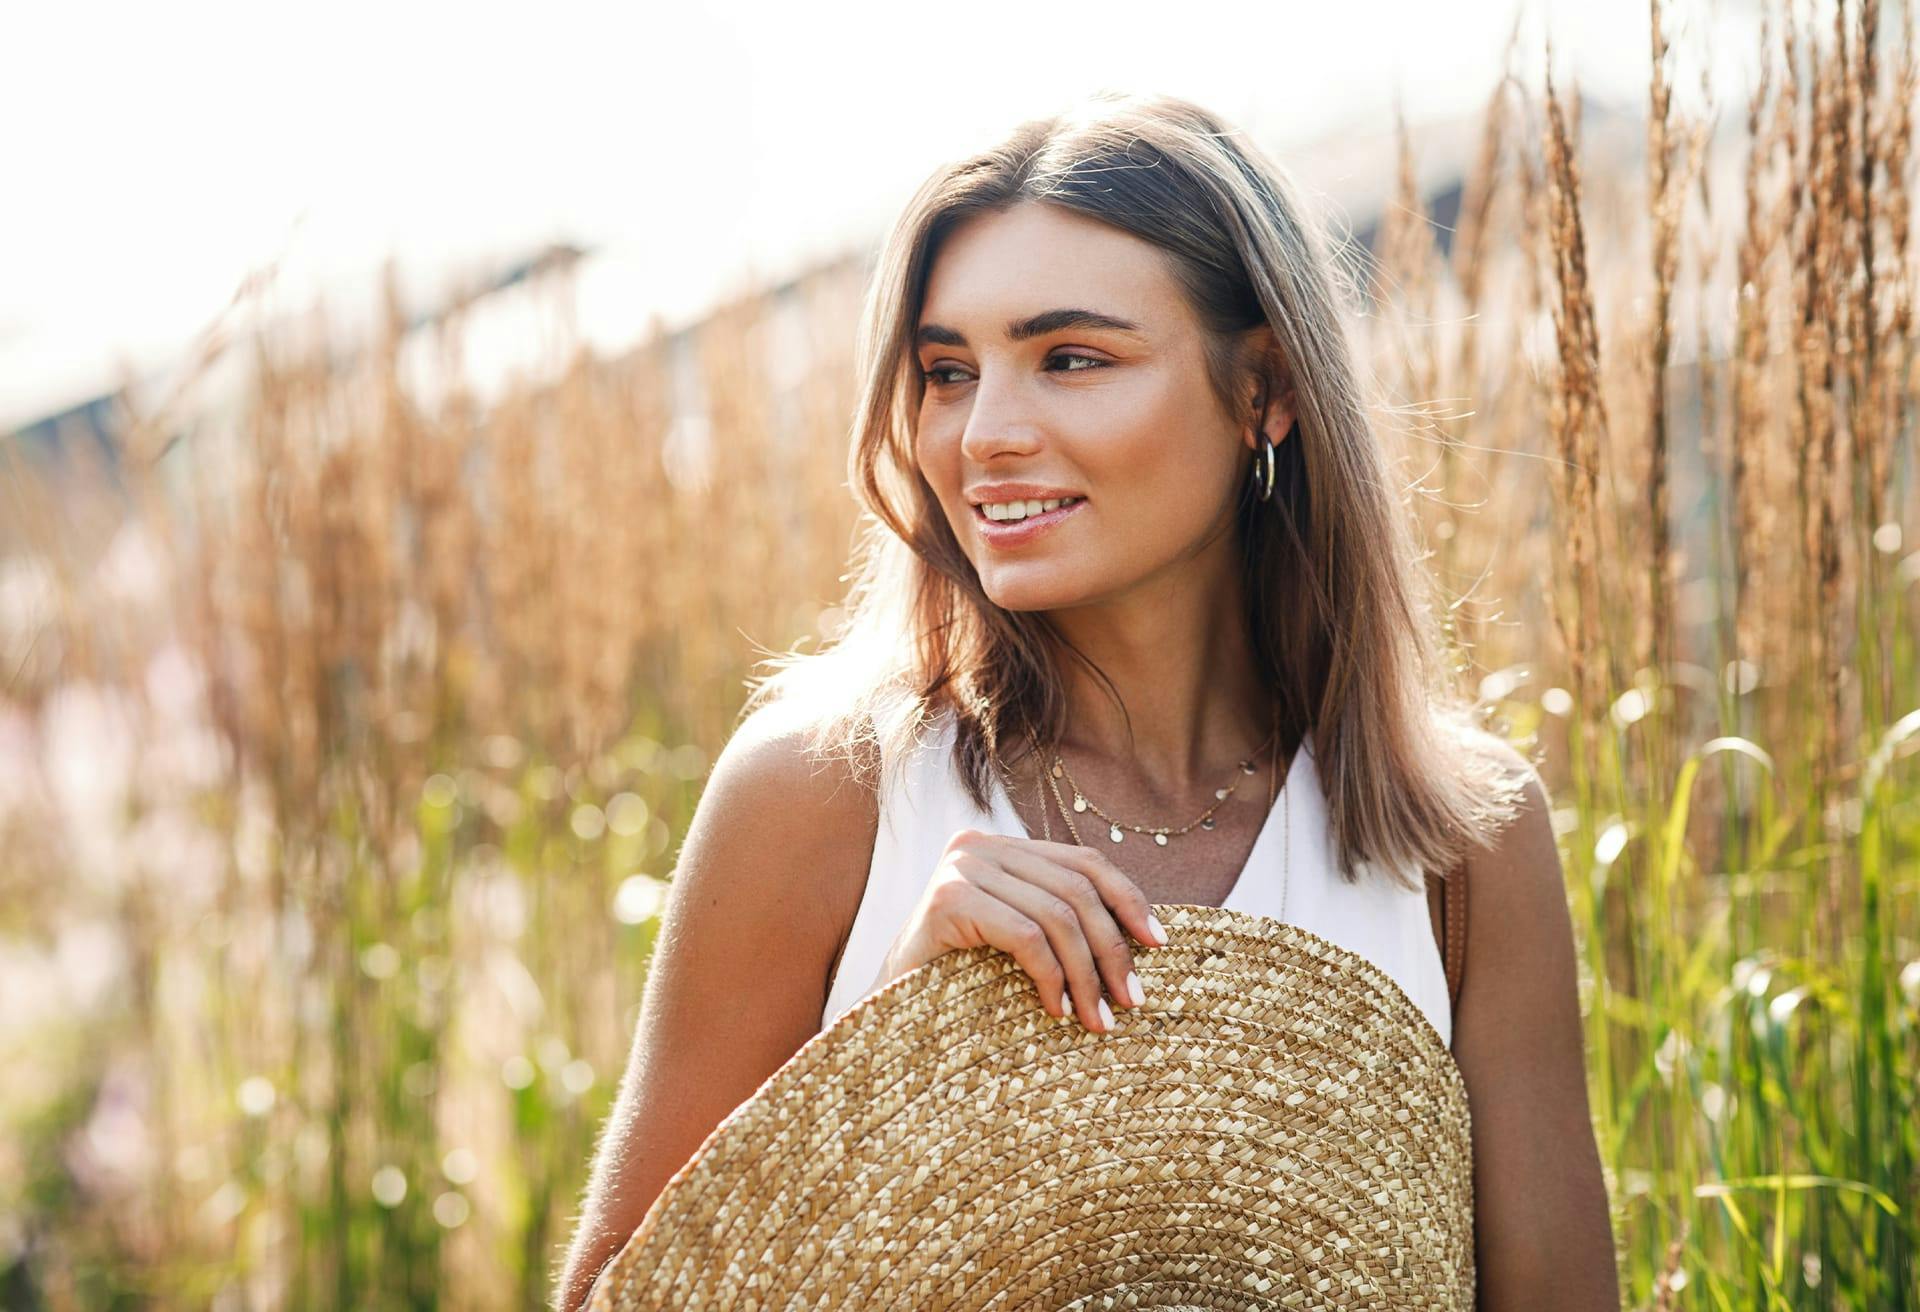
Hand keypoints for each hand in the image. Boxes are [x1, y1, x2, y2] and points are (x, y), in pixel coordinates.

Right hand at [872, 828, 1166, 1030]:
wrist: (887, 1009)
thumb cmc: (960, 980)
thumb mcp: (1018, 939)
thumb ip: (1060, 919)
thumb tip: (1146, 936)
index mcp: (1003, 847)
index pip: (1084, 862)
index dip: (1128, 900)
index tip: (1159, 945)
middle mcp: (980, 845)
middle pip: (1076, 889)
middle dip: (1112, 949)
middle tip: (1132, 1001)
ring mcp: (960, 867)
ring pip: (1056, 915)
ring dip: (1086, 974)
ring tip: (1098, 1019)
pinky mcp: (946, 899)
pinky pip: (1024, 935)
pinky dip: (1050, 976)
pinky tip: (1056, 1010)